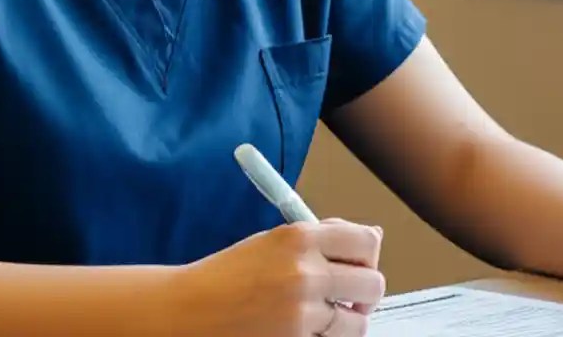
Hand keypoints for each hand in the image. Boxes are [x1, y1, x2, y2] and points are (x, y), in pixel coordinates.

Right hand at [176, 218, 385, 336]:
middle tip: (344, 300)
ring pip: (359, 323)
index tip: (356, 266)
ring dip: (345, 324)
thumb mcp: (272, 242)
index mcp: (298, 237)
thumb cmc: (228, 277)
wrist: (187, 311)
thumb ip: (321, 238)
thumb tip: (374, 236)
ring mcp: (301, 314)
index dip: (367, 256)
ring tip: (317, 320)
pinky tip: (299, 332)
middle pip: (373, 284)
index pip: (367, 241)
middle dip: (363, 294)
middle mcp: (304, 272)